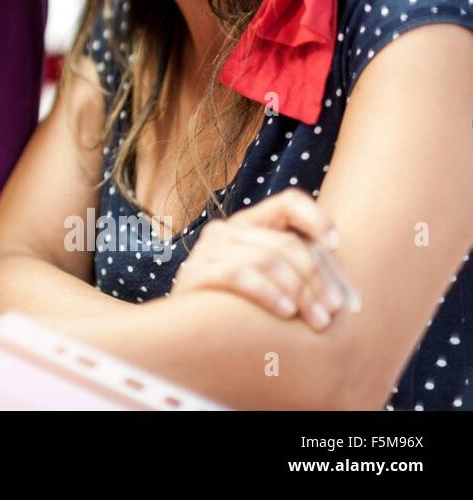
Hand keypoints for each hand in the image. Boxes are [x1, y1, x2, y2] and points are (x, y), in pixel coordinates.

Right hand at [174, 188, 346, 330]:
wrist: (184, 333)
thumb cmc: (237, 308)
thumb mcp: (269, 283)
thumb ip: (299, 276)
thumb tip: (350, 298)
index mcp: (248, 224)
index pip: (287, 202)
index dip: (316, 218)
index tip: (338, 245)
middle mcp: (227, 230)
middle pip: (287, 243)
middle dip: (318, 279)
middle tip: (336, 311)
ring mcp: (208, 250)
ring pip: (268, 260)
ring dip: (301, 293)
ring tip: (318, 321)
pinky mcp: (196, 273)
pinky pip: (240, 276)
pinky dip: (268, 293)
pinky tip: (285, 313)